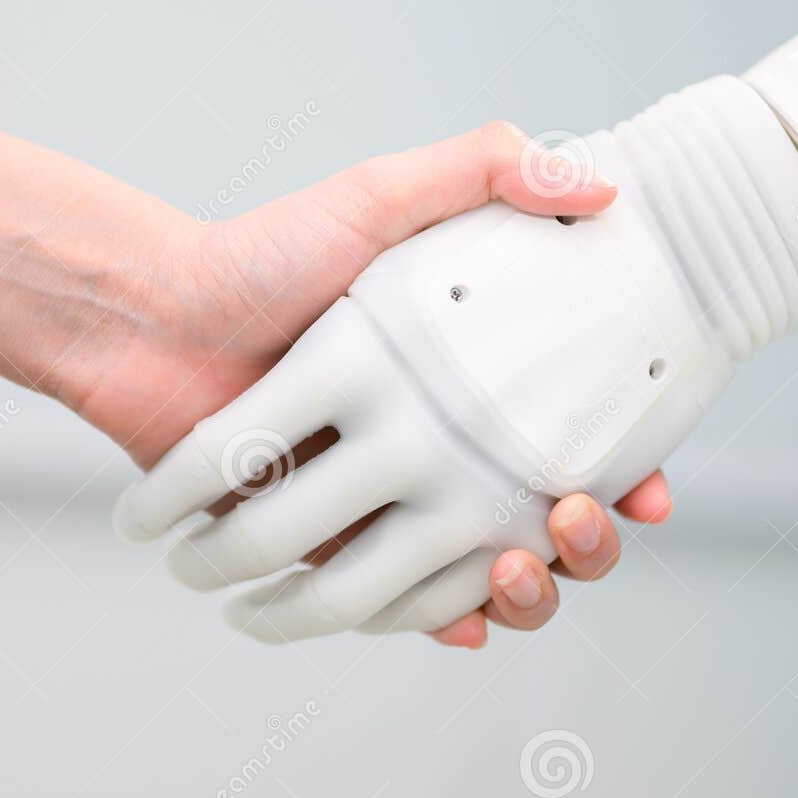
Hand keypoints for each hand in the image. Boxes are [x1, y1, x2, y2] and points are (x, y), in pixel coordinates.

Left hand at [0, 119, 671, 646]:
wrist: (148, 321)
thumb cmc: (265, 253)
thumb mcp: (382, 196)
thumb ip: (484, 170)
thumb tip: (600, 182)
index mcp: (468, 383)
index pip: (579, 437)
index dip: (632, 472)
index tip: (650, 485)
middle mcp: (435, 451)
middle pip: (547, 525)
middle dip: (585, 549)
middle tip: (575, 525)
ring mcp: (383, 507)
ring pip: (481, 579)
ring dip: (522, 597)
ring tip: (519, 575)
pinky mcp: (325, 551)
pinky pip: (394, 608)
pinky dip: (434, 628)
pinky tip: (462, 626)